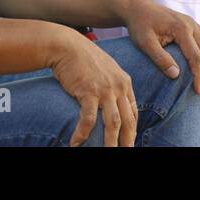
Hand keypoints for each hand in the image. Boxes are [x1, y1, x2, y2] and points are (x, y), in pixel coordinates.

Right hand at [46, 27, 139, 146]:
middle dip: (127, 141)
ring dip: (110, 143)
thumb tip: (113, 102)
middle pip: (128, 121)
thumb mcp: (106, 69)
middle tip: (125, 153)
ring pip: (113, 124)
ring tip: (108, 154)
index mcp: (124, 82)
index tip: (129, 141)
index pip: (133, 111)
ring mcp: (105, 90)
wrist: (67, 45)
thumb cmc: (83, 58)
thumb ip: (113, 84)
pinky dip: (82, 134)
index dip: (132, 129)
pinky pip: (89, 119)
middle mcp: (118, 87)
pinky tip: (76, 143)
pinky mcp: (88, 91)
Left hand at [119, 0, 199, 94]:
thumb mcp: (145, 42)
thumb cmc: (140, 25)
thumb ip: (160, 58)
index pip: (195, 57)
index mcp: (181, 29)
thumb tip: (176, 75)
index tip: (199, 91)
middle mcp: (191, 25)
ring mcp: (193, 23)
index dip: (199, 76)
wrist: (138, 7)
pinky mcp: (191, 24)